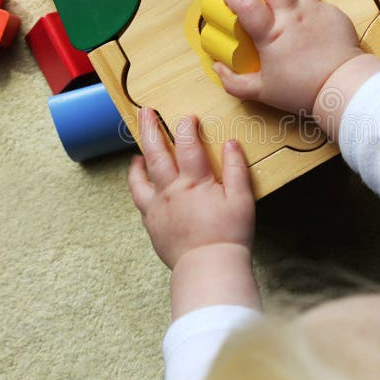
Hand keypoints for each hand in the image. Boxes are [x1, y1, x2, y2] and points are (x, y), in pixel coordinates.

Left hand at [128, 107, 254, 269]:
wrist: (209, 267)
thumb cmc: (229, 235)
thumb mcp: (242, 199)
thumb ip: (236, 169)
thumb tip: (231, 143)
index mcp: (195, 182)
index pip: (187, 145)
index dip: (186, 127)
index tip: (188, 116)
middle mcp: (171, 191)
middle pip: (156, 153)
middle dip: (150, 129)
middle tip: (145, 112)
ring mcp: (158, 208)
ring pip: (140, 178)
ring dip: (138, 161)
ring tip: (137, 152)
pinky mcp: (152, 224)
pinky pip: (140, 201)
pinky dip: (137, 188)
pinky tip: (141, 184)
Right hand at [214, 0, 364, 114]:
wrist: (342, 86)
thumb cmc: (302, 90)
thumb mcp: (261, 92)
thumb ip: (234, 82)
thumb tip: (218, 68)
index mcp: (271, 32)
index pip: (245, 1)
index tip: (229, 1)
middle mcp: (292, 15)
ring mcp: (315, 11)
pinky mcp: (333, 13)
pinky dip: (307, 4)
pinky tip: (305, 20)